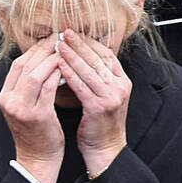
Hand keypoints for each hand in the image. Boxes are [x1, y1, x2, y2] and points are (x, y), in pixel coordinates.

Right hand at [0, 40, 65, 182]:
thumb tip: (42, 60)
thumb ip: (27, 87)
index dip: (34, 50)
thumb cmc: (36, 132)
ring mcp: (21, 109)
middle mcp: (9, 101)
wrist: (38, 159)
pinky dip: (58, 74)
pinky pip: (48, 87)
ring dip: (52, 59)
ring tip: (66, 50)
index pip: (18, 64)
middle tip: (60, 39)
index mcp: (5, 97)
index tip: (50, 40)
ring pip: (35, 74)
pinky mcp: (37, 116)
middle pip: (25, 65)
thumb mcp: (25, 107)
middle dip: (44, 50)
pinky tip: (68, 68)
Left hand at [60, 30, 131, 175]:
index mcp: (122, 81)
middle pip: (97, 58)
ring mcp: (111, 96)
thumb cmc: (100, 126)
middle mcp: (120, 86)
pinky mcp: (99, 107)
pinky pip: (81, 86)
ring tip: (59, 44)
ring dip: (72, 55)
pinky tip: (58, 65)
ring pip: (89, 70)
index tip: (75, 33)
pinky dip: (69, 73)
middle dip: (80, 44)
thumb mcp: (104, 98)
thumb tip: (82, 60)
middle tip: (64, 31)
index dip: (90, 42)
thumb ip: (98, 80)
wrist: (106, 150)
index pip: (106, 54)